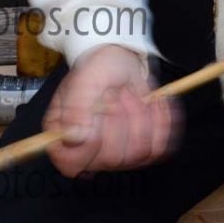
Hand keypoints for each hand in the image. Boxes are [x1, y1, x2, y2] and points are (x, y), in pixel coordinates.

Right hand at [43, 44, 180, 176]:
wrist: (121, 59)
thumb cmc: (97, 68)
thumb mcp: (84, 79)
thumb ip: (77, 107)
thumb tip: (75, 138)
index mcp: (62, 136)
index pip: (72, 164)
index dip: (92, 145)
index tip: (101, 115)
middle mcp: (87, 152)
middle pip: (113, 158)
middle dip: (122, 118)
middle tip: (118, 93)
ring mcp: (115, 154)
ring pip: (139, 153)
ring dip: (142, 117)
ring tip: (133, 95)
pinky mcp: (141, 149)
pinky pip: (158, 147)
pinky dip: (161, 122)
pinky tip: (153, 103)